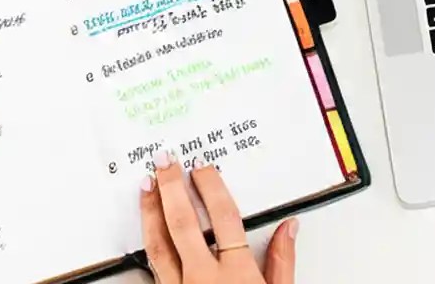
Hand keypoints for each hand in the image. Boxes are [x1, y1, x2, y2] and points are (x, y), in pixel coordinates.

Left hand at [140, 151, 297, 283]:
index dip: (212, 189)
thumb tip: (289, 227)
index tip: (203, 168)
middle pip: (184, 223)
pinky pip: (154, 265)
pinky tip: (145, 226)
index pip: (224, 219)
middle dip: (172, 188)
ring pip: (159, 244)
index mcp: (236, 275)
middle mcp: (203, 280)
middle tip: (166, 162)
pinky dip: (148, 241)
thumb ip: (282, 261)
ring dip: (150, 211)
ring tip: (146, 186)